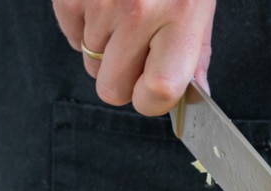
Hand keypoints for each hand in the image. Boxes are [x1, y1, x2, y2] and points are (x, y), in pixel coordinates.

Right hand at [52, 0, 215, 115]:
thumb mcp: (199, 3)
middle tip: (137, 47)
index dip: (151, 100)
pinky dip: (83, 26)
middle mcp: (139, 10)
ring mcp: (101, 2)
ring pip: (91, 63)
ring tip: (123, 12)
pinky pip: (71, 37)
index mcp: (181, 15)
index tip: (152, 89)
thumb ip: (196, 52)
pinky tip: (103, 3)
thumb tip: (196, 95)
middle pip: (113, 89)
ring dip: (104, 48)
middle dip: (122, 78)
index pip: (157, 92)